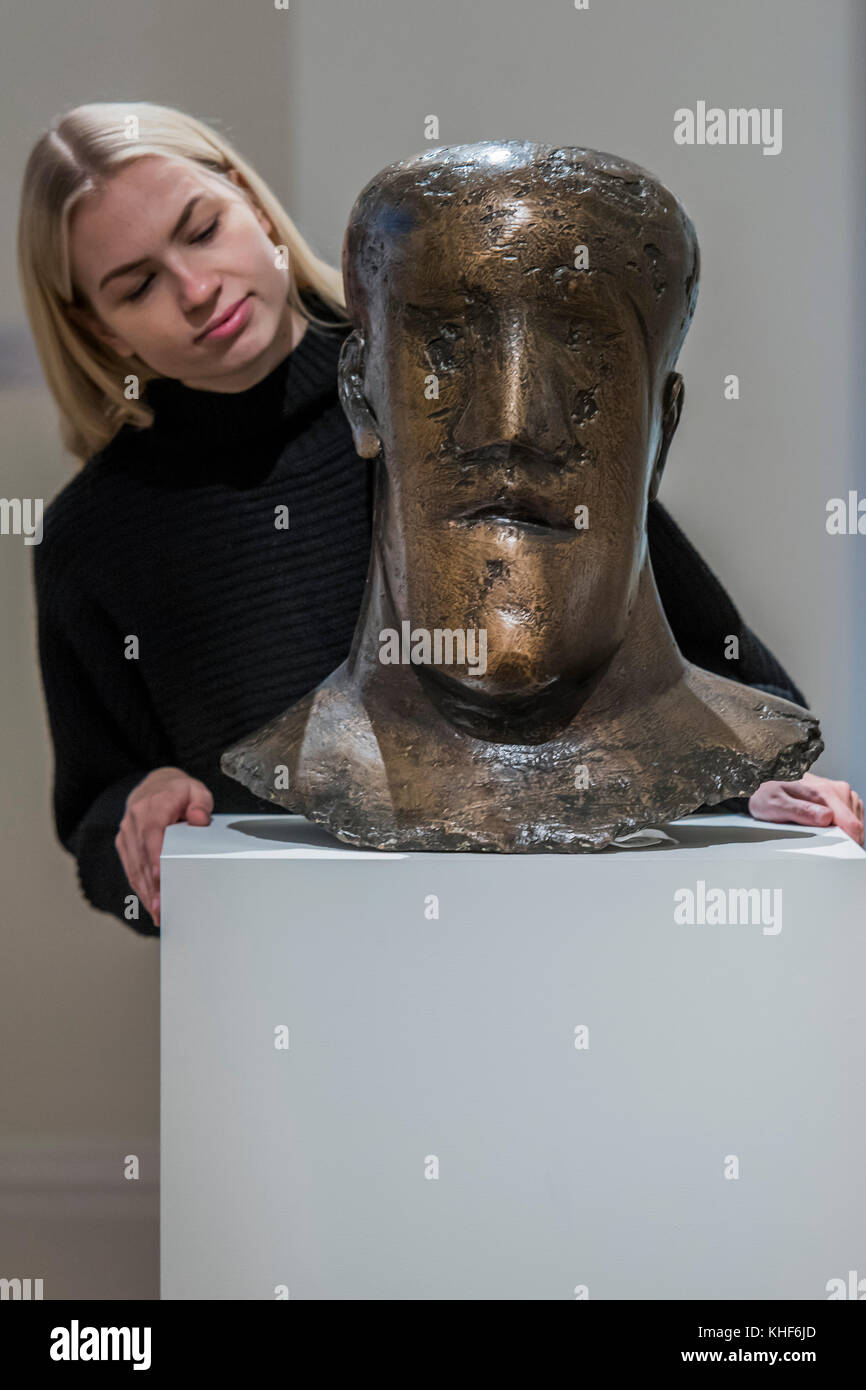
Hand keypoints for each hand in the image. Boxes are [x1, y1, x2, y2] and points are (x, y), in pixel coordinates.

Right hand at [115, 766, 213, 925]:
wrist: (153, 787)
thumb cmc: (177, 792)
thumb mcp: (195, 790)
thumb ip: (200, 803)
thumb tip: (199, 819)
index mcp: (152, 806)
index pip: (152, 833)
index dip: (154, 856)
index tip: (160, 876)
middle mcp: (134, 821)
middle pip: (141, 856)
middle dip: (151, 884)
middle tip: (162, 907)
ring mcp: (126, 834)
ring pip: (134, 866)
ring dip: (145, 891)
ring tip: (158, 913)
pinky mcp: (124, 845)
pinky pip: (131, 869)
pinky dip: (140, 888)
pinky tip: (150, 905)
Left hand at [748, 772, 863, 846]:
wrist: (763, 789)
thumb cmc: (768, 797)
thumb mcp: (776, 805)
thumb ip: (800, 811)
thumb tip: (826, 818)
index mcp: (823, 791)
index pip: (850, 823)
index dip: (847, 843)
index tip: (838, 854)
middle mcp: (836, 789)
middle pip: (854, 825)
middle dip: (840, 837)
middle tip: (816, 838)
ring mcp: (840, 794)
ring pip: (853, 823)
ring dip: (840, 832)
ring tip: (816, 829)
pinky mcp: (841, 800)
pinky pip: (849, 820)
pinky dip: (839, 828)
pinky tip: (822, 826)